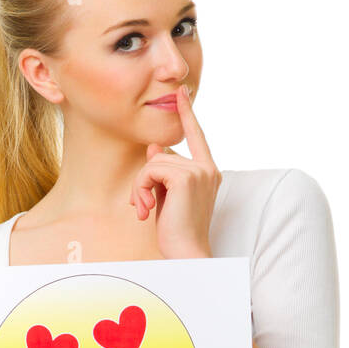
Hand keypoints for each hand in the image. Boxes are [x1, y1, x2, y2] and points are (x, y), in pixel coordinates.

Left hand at [129, 83, 222, 258]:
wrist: (187, 254)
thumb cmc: (176, 232)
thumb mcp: (166, 197)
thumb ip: (163, 172)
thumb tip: (153, 148)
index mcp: (208, 172)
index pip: (196, 136)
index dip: (187, 114)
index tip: (181, 93)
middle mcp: (207, 168)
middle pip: (163, 154)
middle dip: (145, 179)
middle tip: (142, 207)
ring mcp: (199, 171)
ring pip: (153, 162)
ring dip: (140, 187)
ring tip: (144, 210)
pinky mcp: (186, 177)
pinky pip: (150, 170)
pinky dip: (141, 188)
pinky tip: (146, 209)